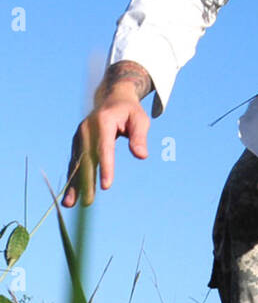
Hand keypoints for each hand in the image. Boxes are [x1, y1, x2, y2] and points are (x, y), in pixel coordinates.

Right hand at [64, 91, 149, 207]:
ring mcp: (80, 136)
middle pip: (86, 159)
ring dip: (74, 184)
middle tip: (87, 202)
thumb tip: (141, 155)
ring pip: (77, 163)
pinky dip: (73, 178)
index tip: (106, 186)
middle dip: (86, 182)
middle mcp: (87, 129)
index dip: (105, 167)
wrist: (112, 98)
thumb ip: (139, 136)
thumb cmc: (130, 111)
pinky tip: (71, 194)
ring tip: (70, 204)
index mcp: (103, 121)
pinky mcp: (77, 142)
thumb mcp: (140, 119)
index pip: (105, 148)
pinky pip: (75, 162)